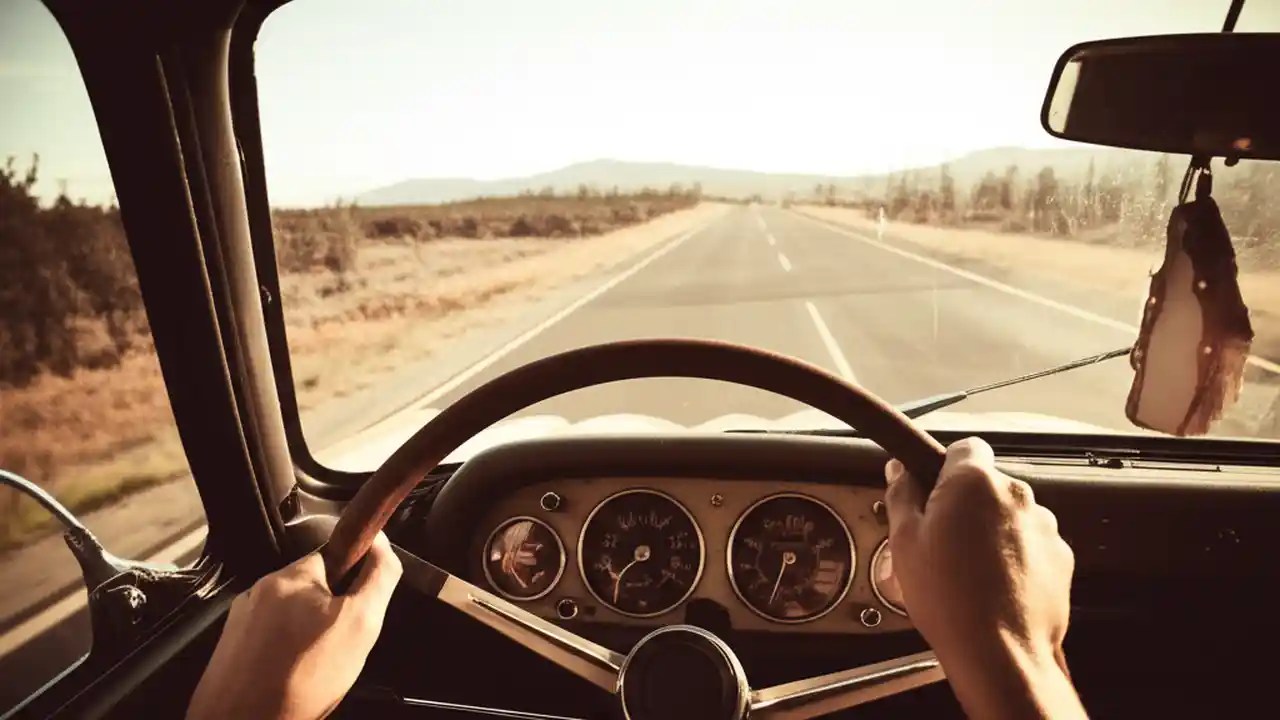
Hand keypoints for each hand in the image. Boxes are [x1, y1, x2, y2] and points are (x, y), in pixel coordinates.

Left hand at [187, 532, 401, 719]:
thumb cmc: (302, 681)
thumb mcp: (360, 624)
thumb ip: (377, 577)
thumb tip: (382, 542)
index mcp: (290, 576)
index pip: (335, 555)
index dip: (355, 581)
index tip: (357, 612)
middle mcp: (259, 591)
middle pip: (312, 589)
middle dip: (330, 613)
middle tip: (339, 647)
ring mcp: (241, 620)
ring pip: (291, 617)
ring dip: (306, 634)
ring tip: (314, 668)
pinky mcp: (232, 648)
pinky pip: (270, 640)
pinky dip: (285, 653)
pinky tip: (292, 675)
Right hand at [884, 438, 1084, 719]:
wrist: (1000, 652)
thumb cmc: (950, 599)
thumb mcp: (904, 542)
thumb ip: (901, 494)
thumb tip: (899, 470)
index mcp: (973, 481)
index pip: (964, 447)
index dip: (945, 467)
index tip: (933, 489)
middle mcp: (1016, 495)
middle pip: (987, 484)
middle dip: (966, 504)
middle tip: (942, 539)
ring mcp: (1044, 525)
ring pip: (1010, 515)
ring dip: (992, 531)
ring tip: (969, 569)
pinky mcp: (1060, 556)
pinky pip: (1031, 543)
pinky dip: (1015, 556)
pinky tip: (993, 584)